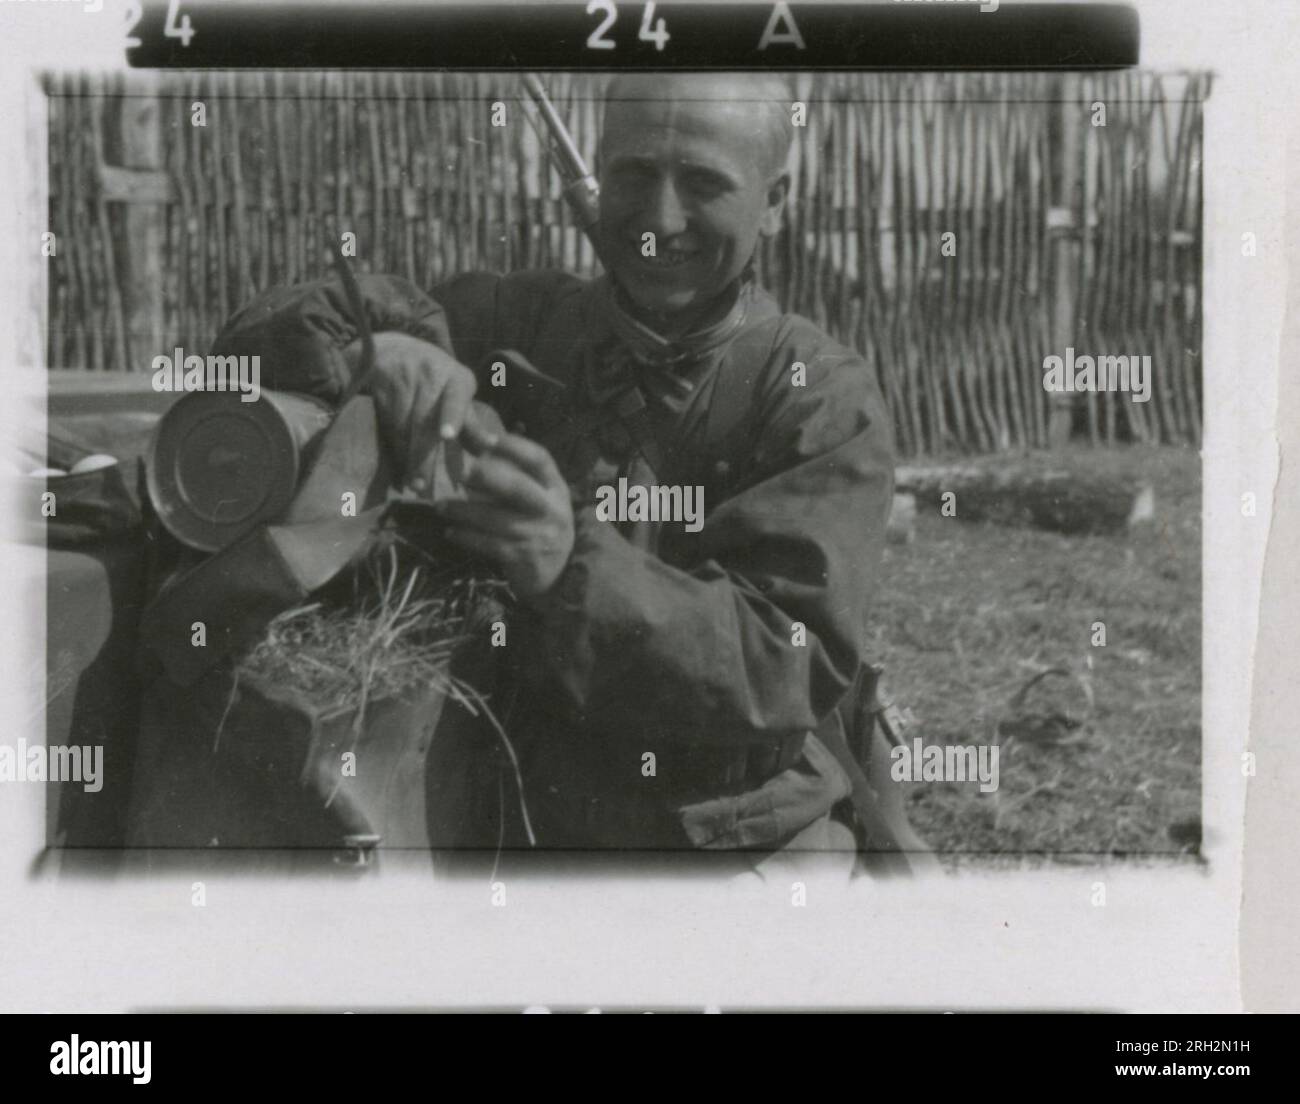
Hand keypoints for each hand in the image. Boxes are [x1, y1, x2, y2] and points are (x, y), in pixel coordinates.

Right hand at [348, 331, 477, 489]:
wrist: (391, 349)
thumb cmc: (434, 381)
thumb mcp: (456, 395)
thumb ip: (470, 423)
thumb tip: (491, 445)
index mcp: (458, 380)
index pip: (455, 399)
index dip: (451, 417)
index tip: (446, 435)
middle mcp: (433, 374)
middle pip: (425, 423)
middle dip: (422, 458)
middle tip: (421, 487)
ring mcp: (405, 376)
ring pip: (405, 426)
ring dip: (406, 456)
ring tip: (410, 481)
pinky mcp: (380, 381)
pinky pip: (387, 421)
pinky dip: (393, 444)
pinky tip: (397, 461)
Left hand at [433, 422, 575, 598]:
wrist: (559, 573)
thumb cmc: (539, 524)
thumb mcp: (539, 498)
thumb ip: (515, 475)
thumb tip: (475, 442)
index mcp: (555, 487)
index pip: (539, 459)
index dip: (514, 446)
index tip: (486, 438)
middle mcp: (551, 509)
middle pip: (518, 488)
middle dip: (487, 477)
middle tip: (458, 471)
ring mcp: (538, 535)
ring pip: (497, 519)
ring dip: (464, 512)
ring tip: (440, 506)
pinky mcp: (524, 558)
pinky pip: (490, 545)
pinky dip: (467, 538)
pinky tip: (450, 532)